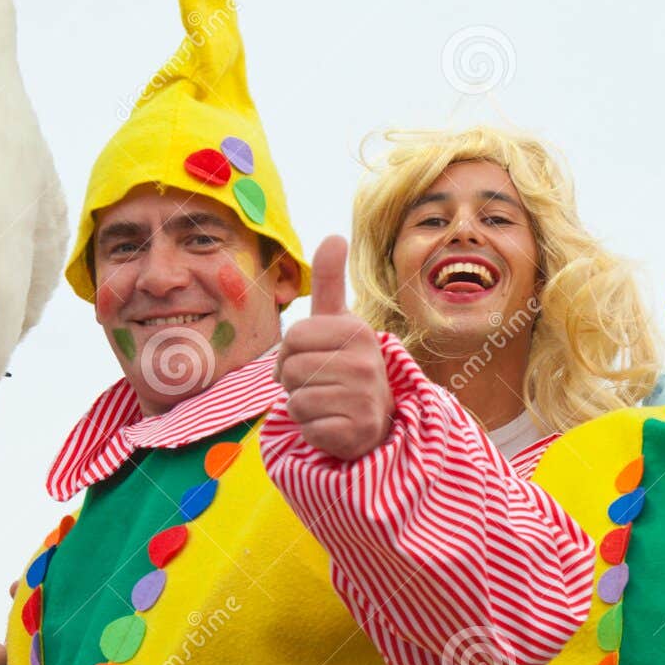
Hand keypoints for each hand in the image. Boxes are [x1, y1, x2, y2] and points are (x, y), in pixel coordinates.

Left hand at [274, 236, 394, 461]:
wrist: (374, 420)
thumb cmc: (345, 366)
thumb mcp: (339, 322)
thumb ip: (330, 281)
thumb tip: (335, 235)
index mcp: (358, 330)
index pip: (293, 336)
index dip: (290, 352)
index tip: (313, 358)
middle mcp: (366, 362)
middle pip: (290, 368)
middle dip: (294, 381)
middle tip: (319, 384)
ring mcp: (364, 397)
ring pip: (296, 399)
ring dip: (302, 406)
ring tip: (327, 403)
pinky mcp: (357, 430)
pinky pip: (307, 426)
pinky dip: (312, 430)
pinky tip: (333, 424)